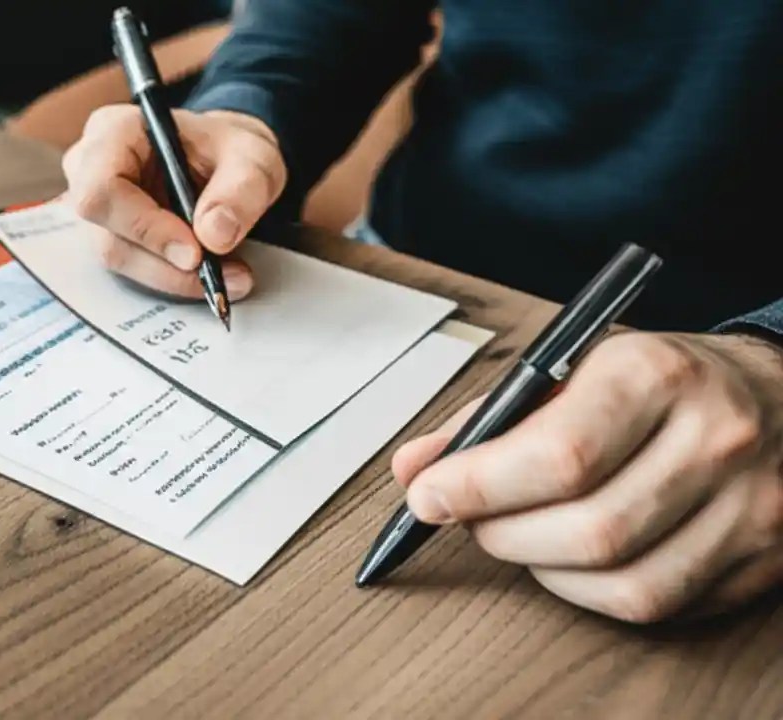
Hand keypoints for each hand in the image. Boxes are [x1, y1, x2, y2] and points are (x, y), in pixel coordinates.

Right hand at [60, 105, 285, 299]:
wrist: (224, 162)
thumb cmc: (227, 150)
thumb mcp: (252, 158)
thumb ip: (241, 190)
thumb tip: (214, 234)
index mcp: (113, 131)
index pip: (103, 189)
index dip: (144, 227)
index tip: (194, 252)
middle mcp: (89, 169)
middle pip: (106, 235)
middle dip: (164, 264)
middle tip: (217, 274)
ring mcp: (95, 208)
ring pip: (118, 259)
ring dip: (173, 277)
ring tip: (228, 277)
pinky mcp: (108, 236)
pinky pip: (131, 269)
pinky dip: (172, 279)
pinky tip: (207, 276)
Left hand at [392, 331, 782, 622]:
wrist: (778, 393)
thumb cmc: (659, 381)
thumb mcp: (575, 367)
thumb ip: (489, 418)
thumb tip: (413, 469)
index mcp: (657, 375)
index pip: (558, 454)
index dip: (479, 487)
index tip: (429, 496)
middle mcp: (716, 439)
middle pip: (588, 530)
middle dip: (502, 534)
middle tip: (468, 518)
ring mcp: (750, 506)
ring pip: (623, 582)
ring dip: (544, 569)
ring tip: (521, 534)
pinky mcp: (761, 559)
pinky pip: (657, 606)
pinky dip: (592, 593)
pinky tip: (572, 559)